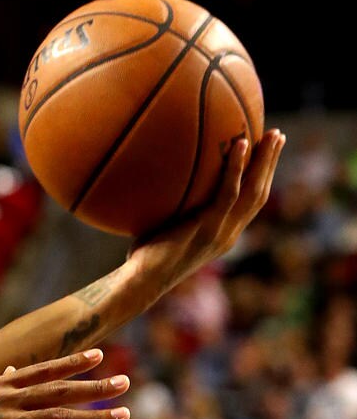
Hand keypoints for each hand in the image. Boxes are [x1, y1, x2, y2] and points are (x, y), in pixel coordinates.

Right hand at [0, 351, 129, 418]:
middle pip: (61, 391)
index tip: (100, 356)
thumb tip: (11, 370)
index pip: (44, 370)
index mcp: (0, 386)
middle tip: (126, 382)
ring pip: (60, 418)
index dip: (73, 363)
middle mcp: (9, 400)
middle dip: (96, 386)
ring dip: (95, 417)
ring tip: (124, 415)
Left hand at [132, 131, 284, 290]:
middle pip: (260, 193)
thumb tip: (156, 181)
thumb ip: (172, 211)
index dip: (262, 179)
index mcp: (224, 235)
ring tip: (273, 135)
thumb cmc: (144, 258)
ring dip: (265, 161)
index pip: (250, 203)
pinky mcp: (208, 227)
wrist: (141, 283)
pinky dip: (237, 168)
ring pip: (253, 191)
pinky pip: (227, 193)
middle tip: (278, 136)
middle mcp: (229, 233)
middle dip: (271, 164)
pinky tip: (241, 144)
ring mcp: (221, 231)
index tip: (267, 155)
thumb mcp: (165, 231)